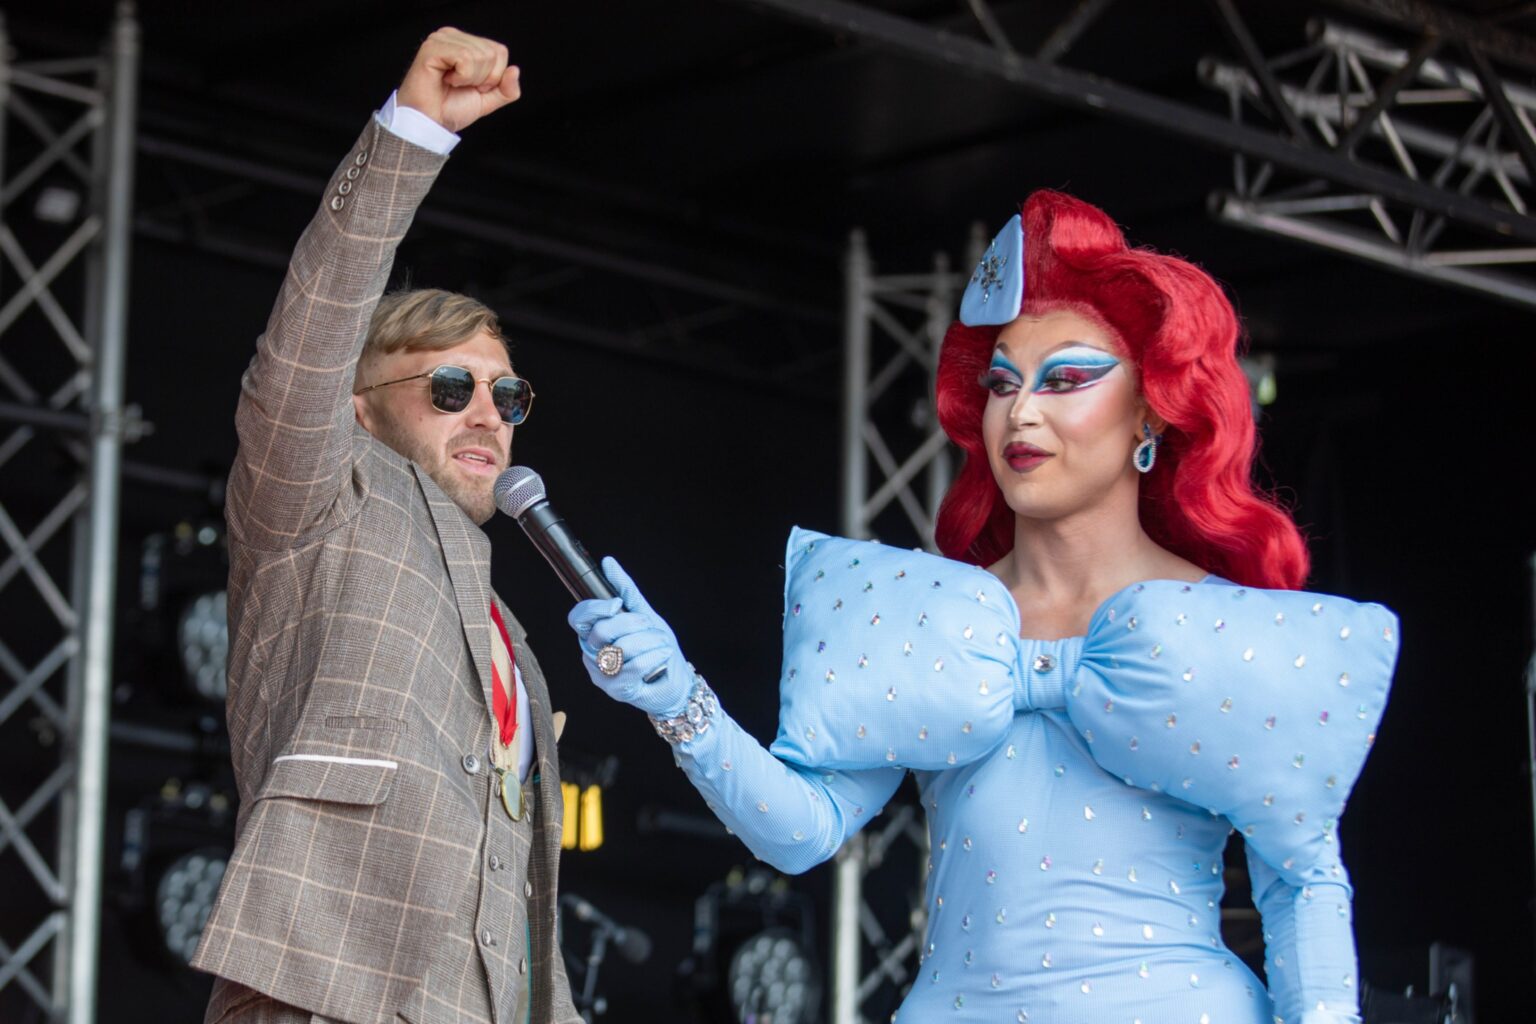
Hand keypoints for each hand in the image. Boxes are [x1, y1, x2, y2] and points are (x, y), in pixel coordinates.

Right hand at [397, 27, 519, 132]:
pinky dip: (462, 77)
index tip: (471, 86)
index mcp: (465, 43)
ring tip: (452, 83)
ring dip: (470, 79)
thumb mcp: (487, 100)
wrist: (429, 123)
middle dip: (483, 79)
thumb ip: (506, 89)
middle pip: (492, 53)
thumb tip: (515, 70)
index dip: (493, 77)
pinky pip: (465, 59)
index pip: (500, 52)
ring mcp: (441, 39)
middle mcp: (453, 36)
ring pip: (480, 56)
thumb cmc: (450, 109)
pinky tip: (446, 80)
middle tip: (460, 86)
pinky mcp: (432, 48)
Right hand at [568, 558, 691, 716]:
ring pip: (620, 648)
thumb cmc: (657, 648)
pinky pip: (633, 667)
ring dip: (650, 641)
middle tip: (649, 626)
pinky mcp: (617, 690)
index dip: (595, 608)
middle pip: (601, 630)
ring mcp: (602, 675)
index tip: (617, 605)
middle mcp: (592, 655)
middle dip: (633, 623)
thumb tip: (608, 562)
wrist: (677, 681)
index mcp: (593, 634)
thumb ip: (626, 590)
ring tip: (661, 644)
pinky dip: (653, 657)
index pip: (578, 617)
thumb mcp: (645, 613)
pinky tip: (662, 655)